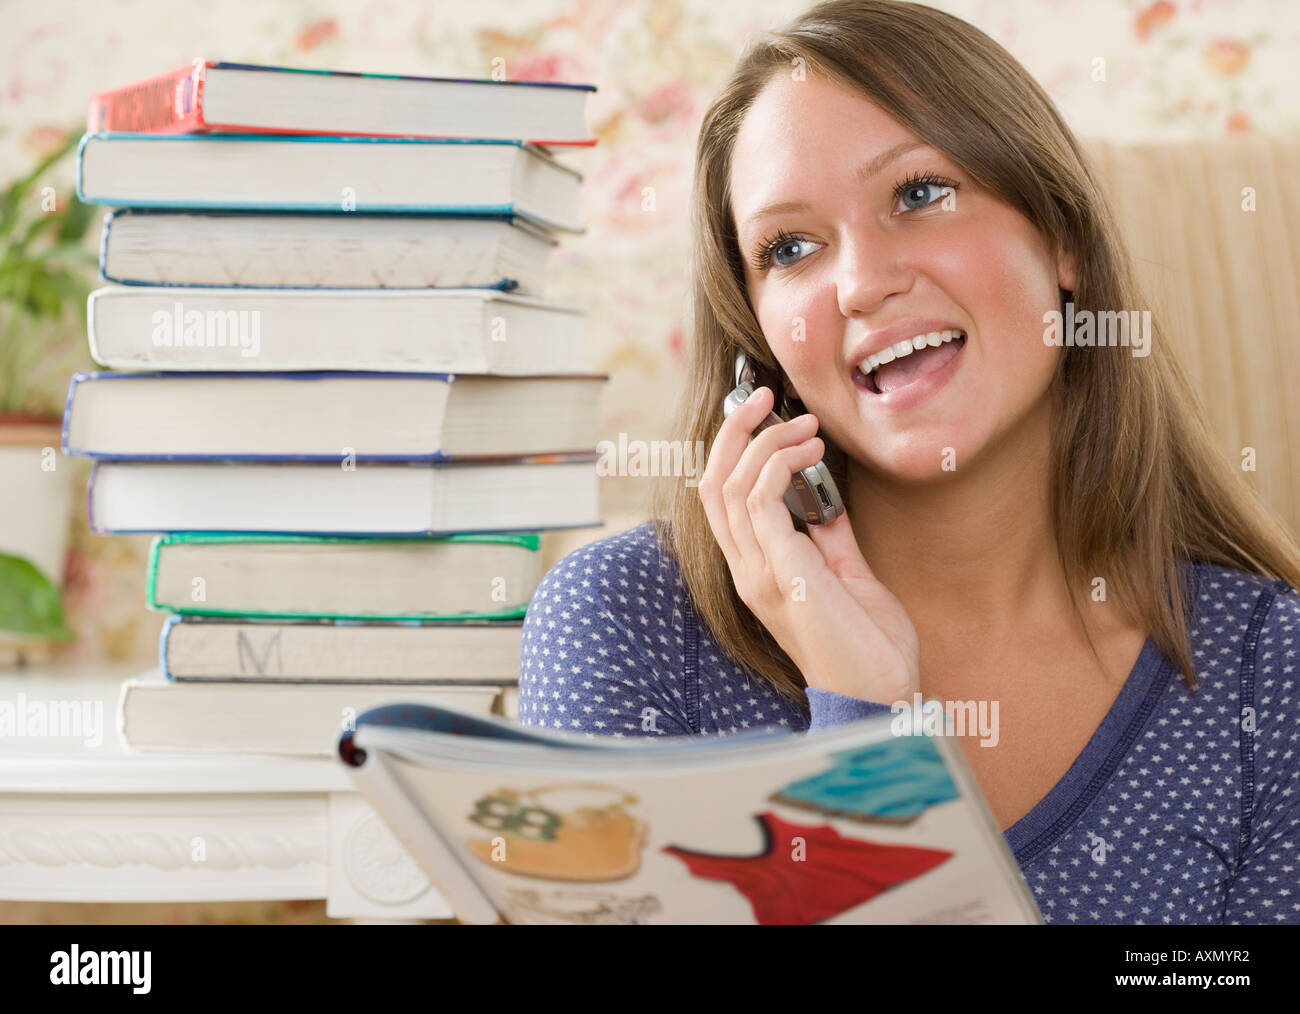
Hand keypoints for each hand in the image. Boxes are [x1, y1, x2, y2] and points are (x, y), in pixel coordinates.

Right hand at [697, 384, 919, 704]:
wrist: (882, 695)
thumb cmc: (868, 647)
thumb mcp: (847, 577)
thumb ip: (829, 538)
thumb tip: (825, 499)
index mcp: (756, 570)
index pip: (720, 498)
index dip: (733, 449)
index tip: (768, 416)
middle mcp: (746, 570)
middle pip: (711, 483)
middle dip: (734, 431)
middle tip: (766, 396)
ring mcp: (758, 573)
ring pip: (730, 486)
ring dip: (765, 442)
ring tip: (806, 425)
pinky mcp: (781, 573)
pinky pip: (759, 502)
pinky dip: (780, 466)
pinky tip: (811, 453)